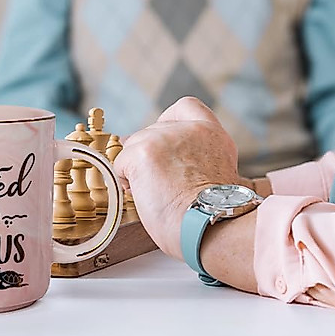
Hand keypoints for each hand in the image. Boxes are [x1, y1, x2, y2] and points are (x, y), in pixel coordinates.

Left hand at [112, 96, 241, 258]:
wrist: (213, 228)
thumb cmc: (211, 216)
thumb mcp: (213, 175)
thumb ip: (189, 156)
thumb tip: (147, 147)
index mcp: (212, 135)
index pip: (187, 107)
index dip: (171, 121)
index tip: (167, 143)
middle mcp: (189, 130)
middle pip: (154, 131)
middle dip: (150, 156)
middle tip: (161, 185)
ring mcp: (164, 137)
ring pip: (135, 146)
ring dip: (138, 170)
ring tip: (156, 196)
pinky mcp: (143, 151)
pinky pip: (121, 163)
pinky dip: (125, 181)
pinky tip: (143, 197)